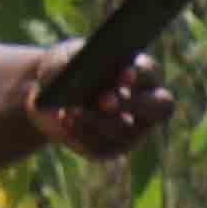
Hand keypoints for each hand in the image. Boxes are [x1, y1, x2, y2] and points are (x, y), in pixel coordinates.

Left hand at [26, 51, 177, 160]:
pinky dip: (81, 133)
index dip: (140, 77)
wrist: (46, 92)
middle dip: (132, 104)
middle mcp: (149, 104)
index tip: (124, 76)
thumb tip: (97, 83)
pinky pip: (103, 147)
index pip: (150, 75)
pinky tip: (64, 119)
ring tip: (70, 109)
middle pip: (160, 107)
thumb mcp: (67, 58)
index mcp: (143, 73)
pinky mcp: (112, 148)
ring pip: (126, 131)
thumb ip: (82, 64)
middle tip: (104, 101)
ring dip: (96, 120)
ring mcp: (135, 131)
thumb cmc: (64, 67)